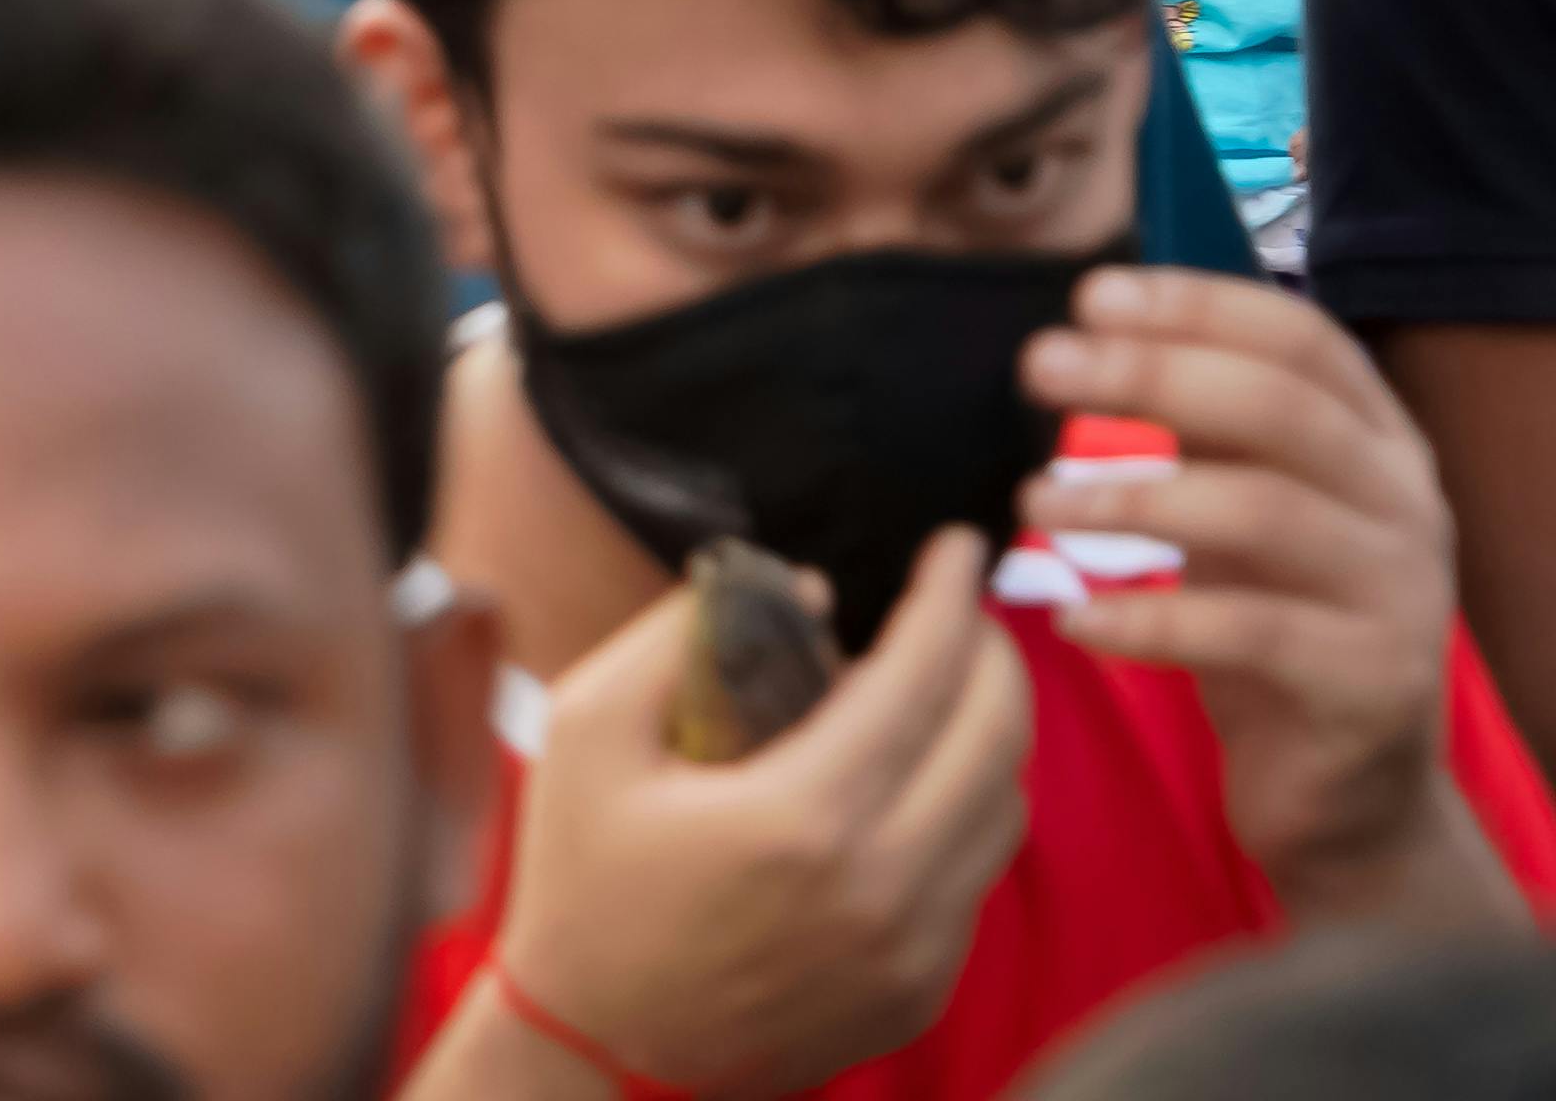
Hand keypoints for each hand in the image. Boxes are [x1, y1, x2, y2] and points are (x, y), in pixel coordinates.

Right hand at [487, 526, 1028, 1100]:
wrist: (595, 1043)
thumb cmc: (581, 874)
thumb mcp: (587, 727)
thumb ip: (685, 636)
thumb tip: (808, 588)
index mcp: (803, 815)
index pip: (923, 677)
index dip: (950, 596)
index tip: (959, 544)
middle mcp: (884, 887)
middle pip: (998, 740)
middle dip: (995, 654)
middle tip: (961, 608)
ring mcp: (915, 951)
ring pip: (1006, 811)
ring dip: (988, 734)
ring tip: (934, 692)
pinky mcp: (921, 992)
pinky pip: (977, 878)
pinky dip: (964, 810)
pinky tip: (908, 782)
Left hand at [1022, 266, 1493, 918]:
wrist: (1349, 794)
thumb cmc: (1273, 620)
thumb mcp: (1243, 506)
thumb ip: (1201, 426)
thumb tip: (1095, 330)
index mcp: (1379, 444)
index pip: (1304, 340)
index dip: (1200, 306)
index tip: (1092, 295)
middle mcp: (1406, 507)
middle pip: (1280, 408)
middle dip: (1150, 374)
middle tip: (1040, 365)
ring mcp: (1401, 597)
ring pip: (1265, 512)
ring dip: (1131, 497)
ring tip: (1034, 501)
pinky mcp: (1372, 685)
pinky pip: (1249, 635)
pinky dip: (1147, 620)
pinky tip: (1072, 619)